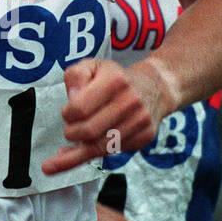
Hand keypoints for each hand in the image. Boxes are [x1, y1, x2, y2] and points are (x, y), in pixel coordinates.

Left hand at [41, 57, 173, 175]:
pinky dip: (95, 154)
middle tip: (70, 129)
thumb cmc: (116, 78)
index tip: (67, 113)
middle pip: (89, 131)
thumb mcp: (92, 66)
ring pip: (100, 147)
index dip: (67, 114)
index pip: (79, 108)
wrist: (154, 87)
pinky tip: (83, 153)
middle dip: (71, 133)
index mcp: (115, 80)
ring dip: (80, 149)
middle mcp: (131, 101)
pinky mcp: (144, 136)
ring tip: (67, 150)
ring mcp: (140, 120)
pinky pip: (113, 152)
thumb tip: (72, 98)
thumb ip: (75, 76)